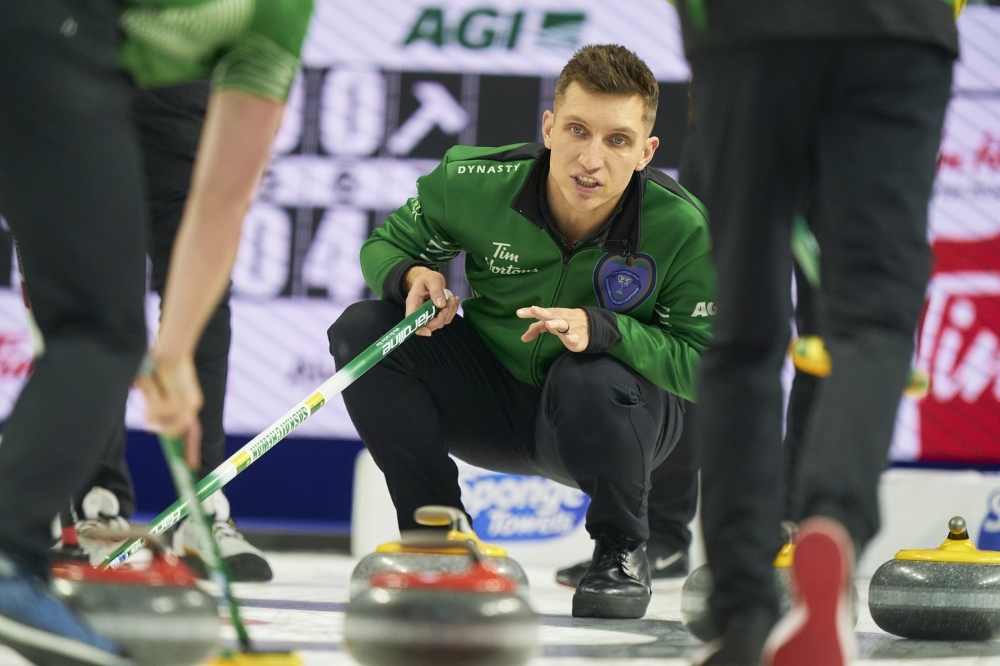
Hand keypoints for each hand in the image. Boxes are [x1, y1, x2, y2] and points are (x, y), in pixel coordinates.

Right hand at [137, 351, 203, 469]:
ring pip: (161, 422)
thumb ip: (154, 407)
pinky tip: (156, 384)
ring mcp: (188, 406)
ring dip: (151, 407)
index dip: (192, 449)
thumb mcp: (155, 389)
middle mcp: (192, 407)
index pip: (193, 433)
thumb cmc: (159, 363)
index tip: (193, 466)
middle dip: (157, 419)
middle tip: (153, 399)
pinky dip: (151, 400)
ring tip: (155, 386)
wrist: (170, 349)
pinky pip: (157, 412)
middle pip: (171, 431)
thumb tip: (152, 427)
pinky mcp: (182, 401)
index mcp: (189, 404)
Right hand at [404, 267, 459, 335]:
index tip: (429, 332)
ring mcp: (428, 314)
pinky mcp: (437, 314)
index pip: (412, 321)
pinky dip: (452, 311)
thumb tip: (441, 305)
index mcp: (413, 303)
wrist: (430, 278)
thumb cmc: (427, 278)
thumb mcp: (432, 279)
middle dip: (441, 317)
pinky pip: (446, 318)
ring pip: (440, 323)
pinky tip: (453, 300)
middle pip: (428, 325)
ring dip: (449, 312)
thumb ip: (436, 291)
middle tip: (448, 303)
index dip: (419, 329)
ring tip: (452, 298)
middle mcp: (419, 312)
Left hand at [516, 305, 588, 351]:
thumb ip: (536, 329)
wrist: (590, 324)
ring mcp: (569, 327)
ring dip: (556, 324)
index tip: (518, 313)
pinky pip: (574, 337)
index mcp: (552, 315)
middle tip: (533, 309)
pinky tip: (569, 339)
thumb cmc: (565, 322)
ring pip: (563, 325)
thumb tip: (522, 338)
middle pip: (550, 315)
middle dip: (542, 312)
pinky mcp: (577, 337)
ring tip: (548, 324)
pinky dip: (572, 337)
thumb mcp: (549, 323)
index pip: (540, 312)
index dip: (529, 312)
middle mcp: (560, 319)